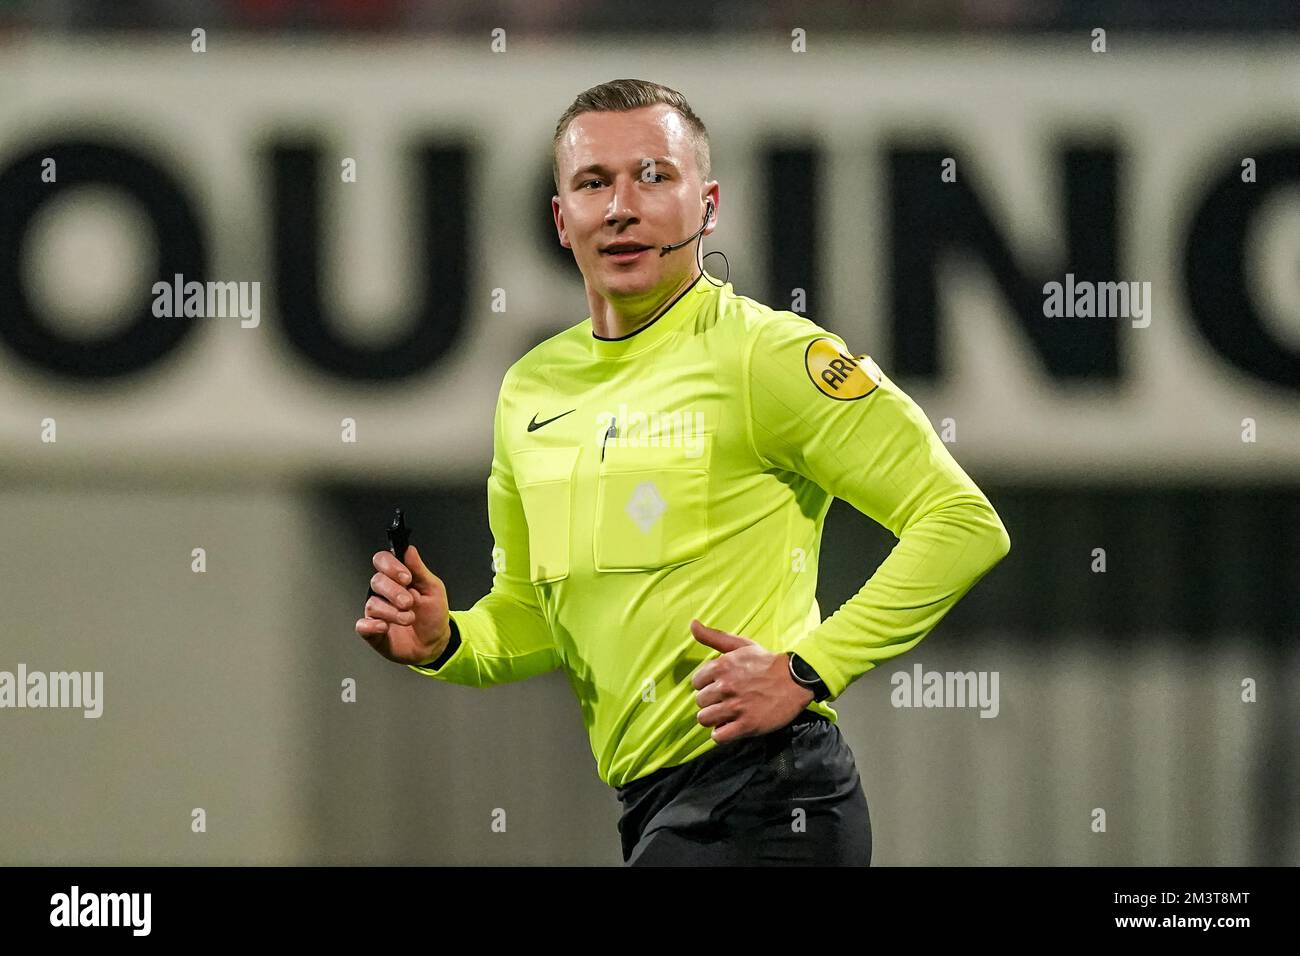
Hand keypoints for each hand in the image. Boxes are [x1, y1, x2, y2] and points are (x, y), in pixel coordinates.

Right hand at [355, 545, 451, 665]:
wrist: (434, 643)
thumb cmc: (432, 615)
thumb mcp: (433, 589)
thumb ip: (419, 569)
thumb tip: (409, 550)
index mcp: (397, 578)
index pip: (382, 561)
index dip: (391, 567)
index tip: (407, 578)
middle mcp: (384, 592)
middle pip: (376, 581)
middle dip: (395, 592)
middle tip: (409, 603)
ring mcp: (377, 611)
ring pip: (373, 604)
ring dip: (393, 613)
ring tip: (408, 619)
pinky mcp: (372, 631)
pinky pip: (362, 625)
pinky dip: (372, 626)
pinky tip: (385, 627)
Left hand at [689, 619, 813, 743]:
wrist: (796, 679)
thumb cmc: (767, 662)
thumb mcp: (741, 644)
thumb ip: (714, 636)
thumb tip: (692, 624)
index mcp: (722, 666)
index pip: (696, 682)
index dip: (706, 685)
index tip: (718, 686)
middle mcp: (726, 687)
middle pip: (700, 702)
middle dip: (710, 702)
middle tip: (725, 700)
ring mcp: (736, 707)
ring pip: (705, 719)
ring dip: (714, 718)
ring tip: (726, 714)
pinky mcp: (747, 725)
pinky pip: (718, 736)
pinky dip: (722, 734)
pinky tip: (731, 726)